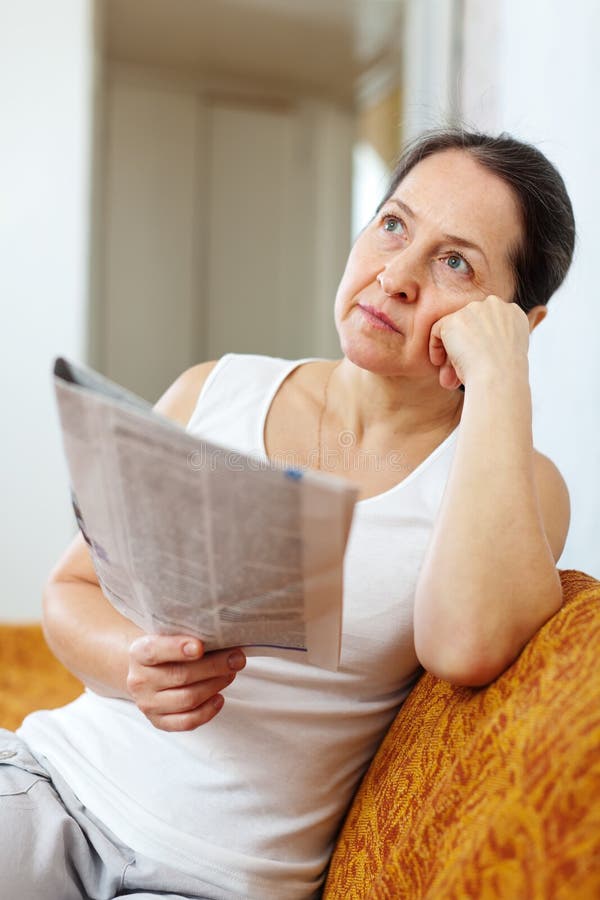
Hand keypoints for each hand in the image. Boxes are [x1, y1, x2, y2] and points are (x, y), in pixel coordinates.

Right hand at [126, 635, 245, 731]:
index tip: (200, 646)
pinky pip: (187, 721)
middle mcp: (139, 680)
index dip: (177, 648)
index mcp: (138, 653)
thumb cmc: (167, 650)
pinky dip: (207, 711)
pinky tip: (220, 697)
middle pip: (181, 675)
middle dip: (214, 666)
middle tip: (236, 658)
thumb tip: (224, 637)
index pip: (155, 650)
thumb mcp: (169, 636)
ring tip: (231, 673)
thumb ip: (188, 635)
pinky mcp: (159, 721)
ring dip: (215, 685)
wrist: (147, 671)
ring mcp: (148, 703)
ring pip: (187, 699)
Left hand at [428, 295, 530, 389]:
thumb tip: (480, 348)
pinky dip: (435, 347)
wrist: (499, 377)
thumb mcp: (508, 354)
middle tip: (462, 367)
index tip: (480, 360)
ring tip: (448, 372)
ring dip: (451, 348)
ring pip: (455, 327)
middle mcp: (495, 305)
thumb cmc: (505, 375)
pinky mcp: (454, 319)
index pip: (490, 322)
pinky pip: (437, 330)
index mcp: (514, 313)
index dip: (482, 341)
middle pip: (472, 322)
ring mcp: (474, 309)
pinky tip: (440, 364)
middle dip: (465, 345)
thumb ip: (497, 342)